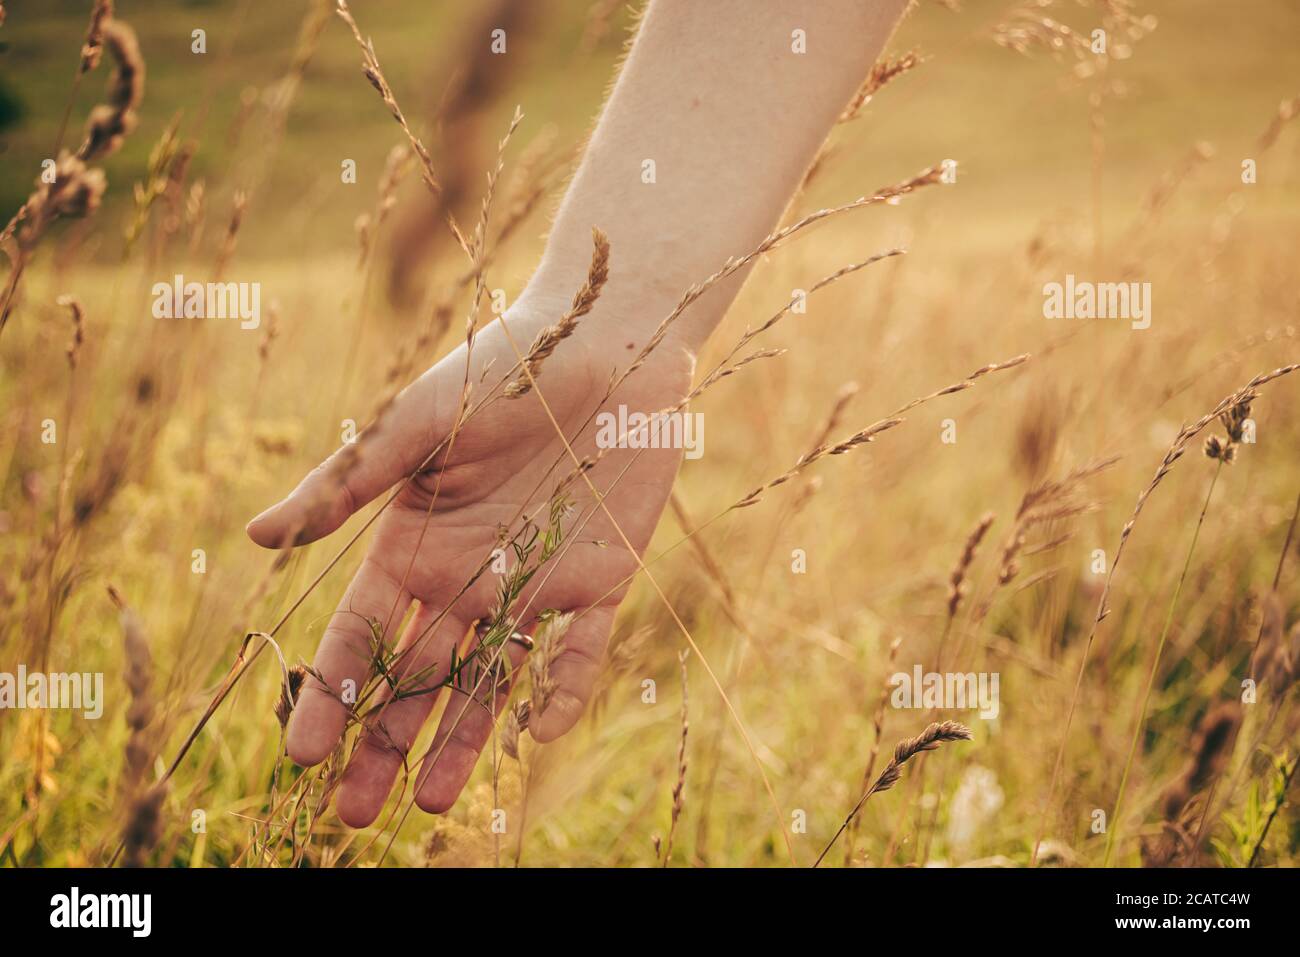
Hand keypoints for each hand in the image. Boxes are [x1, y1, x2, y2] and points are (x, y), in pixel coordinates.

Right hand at [247, 294, 692, 825]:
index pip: (362, 637)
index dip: (331, 694)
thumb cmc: (502, 370)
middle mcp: (467, 577)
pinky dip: (560, 690)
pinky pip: (577, 651)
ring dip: (461, 741)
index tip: (301, 754)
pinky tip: (537, 730)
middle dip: (384, 743)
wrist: (607, 340)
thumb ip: (347, 486)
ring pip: (489, 682)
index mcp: (414, 545)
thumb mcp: (416, 426)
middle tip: (355, 814)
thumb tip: (254, 537)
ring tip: (435, 804)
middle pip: (417, 678)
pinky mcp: (599, 580)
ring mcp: (532, 584)